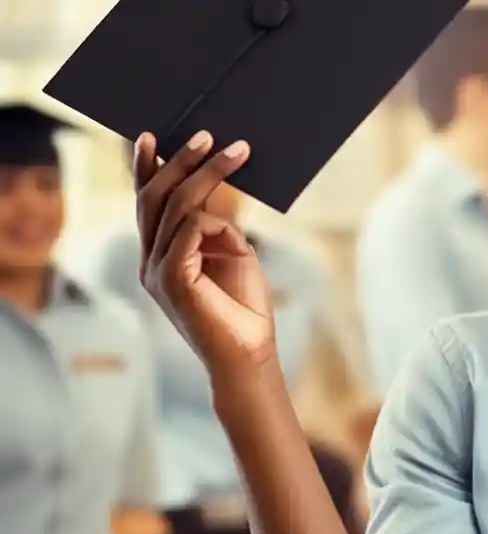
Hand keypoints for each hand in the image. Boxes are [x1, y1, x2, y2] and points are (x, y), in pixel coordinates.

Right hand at [133, 131, 274, 379]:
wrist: (250, 355)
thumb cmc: (246, 307)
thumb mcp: (234, 255)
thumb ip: (215, 228)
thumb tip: (209, 208)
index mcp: (161, 255)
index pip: (149, 203)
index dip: (146, 168)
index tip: (151, 135)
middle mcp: (152, 261)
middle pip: (155, 198)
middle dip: (178, 161)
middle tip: (204, 134)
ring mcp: (158, 272)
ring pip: (176, 208)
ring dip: (206, 175)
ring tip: (235, 151)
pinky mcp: (173, 283)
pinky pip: (186, 235)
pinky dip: (209, 219)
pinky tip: (230, 219)